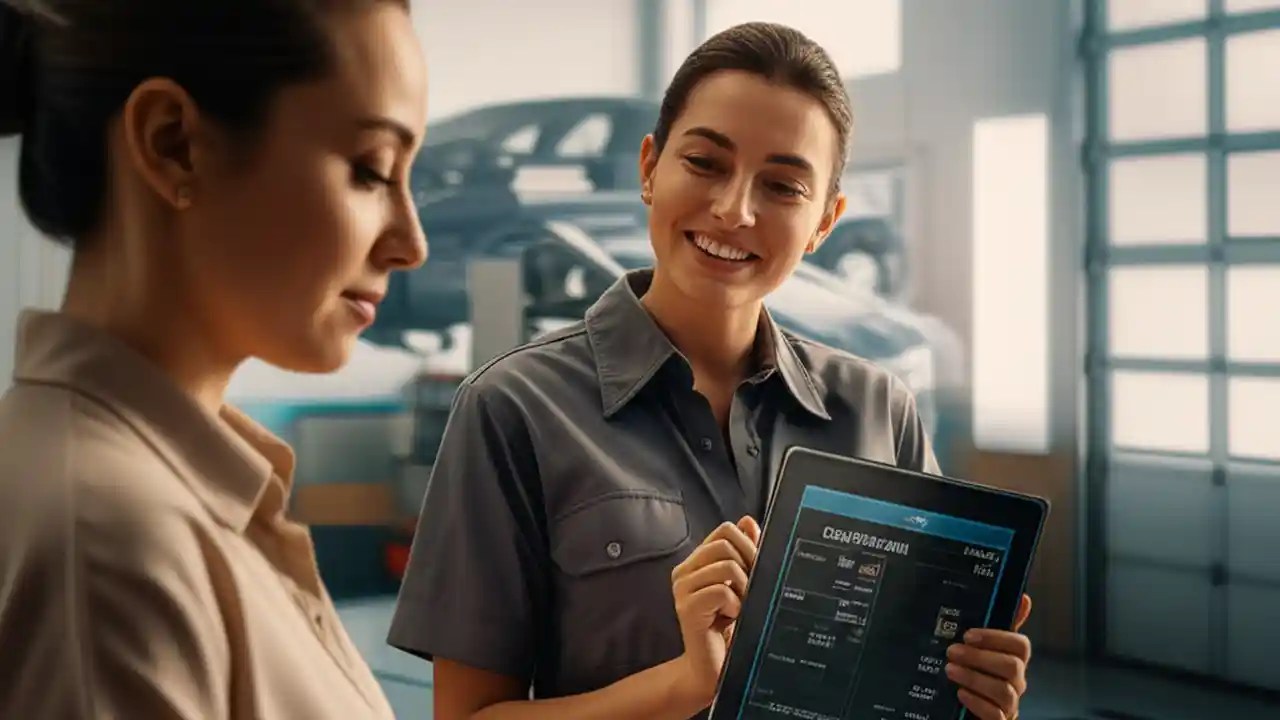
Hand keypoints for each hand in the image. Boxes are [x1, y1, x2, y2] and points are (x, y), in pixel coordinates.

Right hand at [670, 516, 760, 708]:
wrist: (712, 668)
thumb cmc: (729, 628)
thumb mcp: (741, 586)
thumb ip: (744, 554)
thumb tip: (748, 522)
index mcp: (696, 562)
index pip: (725, 530)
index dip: (748, 544)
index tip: (755, 568)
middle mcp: (684, 571)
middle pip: (726, 544)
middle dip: (749, 566)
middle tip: (749, 592)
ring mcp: (682, 588)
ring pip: (726, 565)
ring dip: (744, 588)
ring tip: (740, 607)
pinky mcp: (687, 607)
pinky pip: (722, 591)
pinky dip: (736, 605)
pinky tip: (731, 618)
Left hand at [946, 594, 1033, 719]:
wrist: (964, 708)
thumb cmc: (976, 671)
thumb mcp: (983, 646)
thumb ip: (997, 624)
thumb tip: (1024, 598)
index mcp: (1014, 660)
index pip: (1021, 645)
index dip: (996, 638)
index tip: (969, 634)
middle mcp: (1016, 682)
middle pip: (1012, 667)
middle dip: (980, 657)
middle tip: (952, 651)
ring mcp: (1010, 704)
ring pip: (1004, 691)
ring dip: (974, 678)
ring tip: (950, 670)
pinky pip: (996, 715)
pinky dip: (977, 703)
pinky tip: (960, 694)